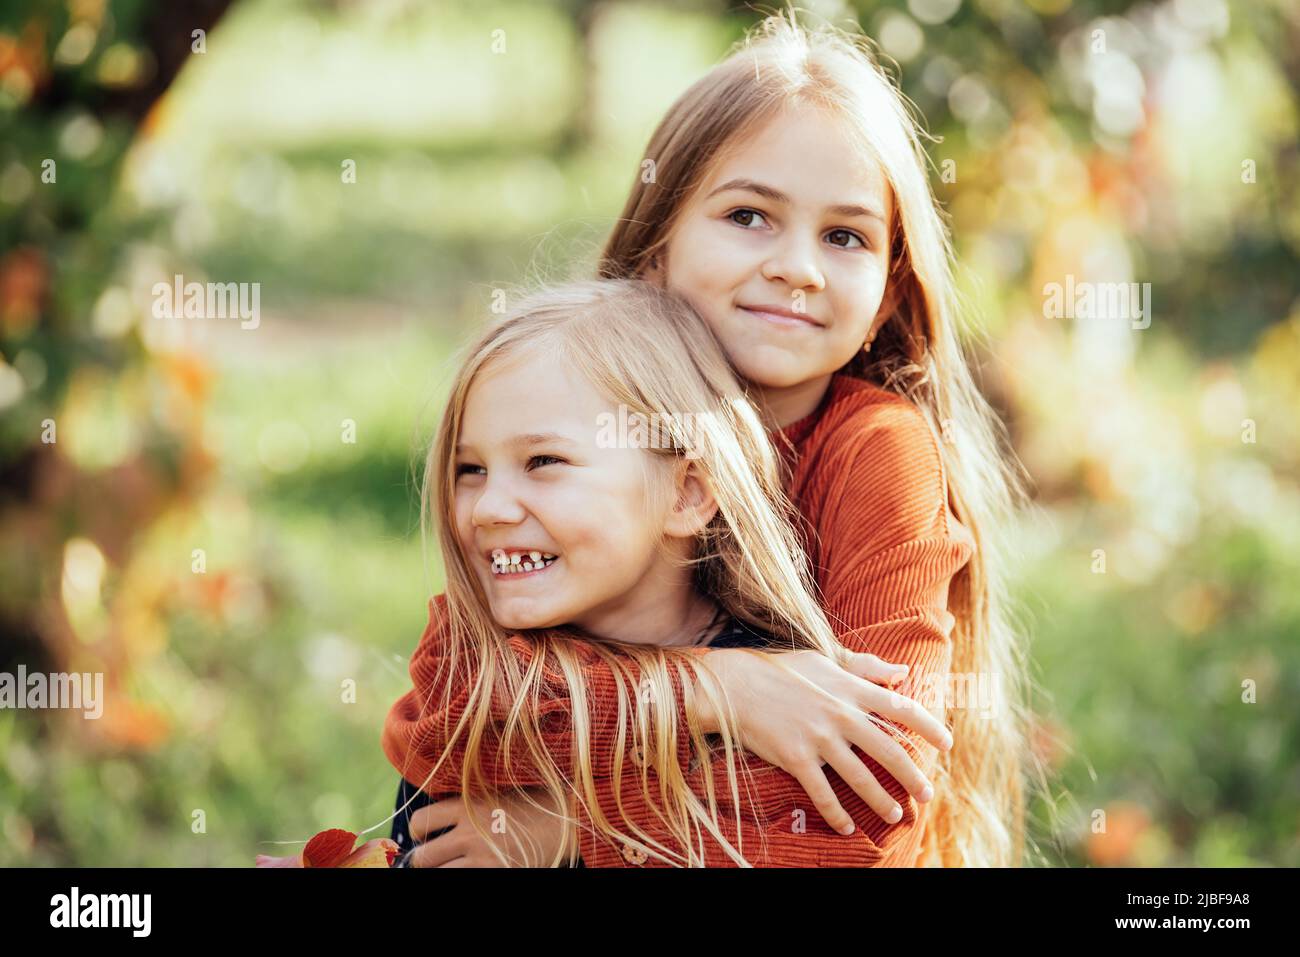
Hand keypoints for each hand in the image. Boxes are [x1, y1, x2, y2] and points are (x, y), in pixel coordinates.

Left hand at [404, 786, 571, 866]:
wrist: (565, 817)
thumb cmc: (533, 801)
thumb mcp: (495, 789)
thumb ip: (467, 800)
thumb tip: (439, 813)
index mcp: (466, 805)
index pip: (420, 821)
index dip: (418, 832)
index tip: (425, 836)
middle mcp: (469, 832)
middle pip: (422, 857)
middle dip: (423, 860)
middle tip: (432, 858)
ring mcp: (481, 857)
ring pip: (438, 874)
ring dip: (440, 871)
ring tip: (451, 865)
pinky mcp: (495, 873)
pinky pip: (461, 881)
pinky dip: (459, 876)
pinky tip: (471, 869)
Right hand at [689, 649, 952, 835]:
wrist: (735, 685)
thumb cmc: (781, 670)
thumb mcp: (825, 660)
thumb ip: (866, 667)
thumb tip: (903, 671)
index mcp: (850, 689)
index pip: (901, 709)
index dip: (929, 727)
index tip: (947, 745)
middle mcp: (840, 715)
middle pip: (889, 750)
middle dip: (912, 776)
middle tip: (926, 793)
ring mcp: (818, 738)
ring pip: (861, 777)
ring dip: (882, 800)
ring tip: (895, 814)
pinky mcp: (796, 758)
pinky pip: (822, 793)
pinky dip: (837, 814)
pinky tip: (847, 827)